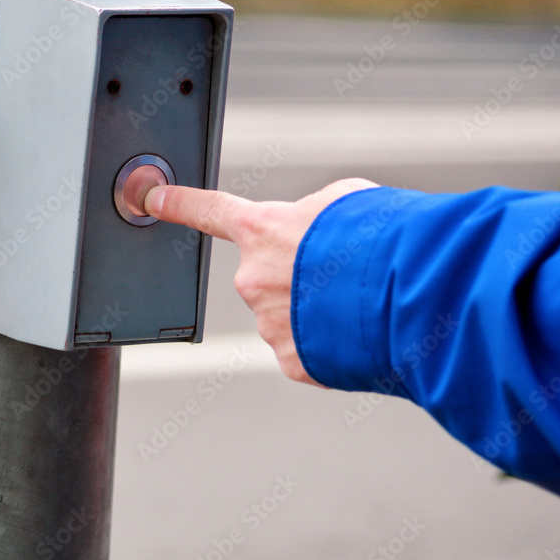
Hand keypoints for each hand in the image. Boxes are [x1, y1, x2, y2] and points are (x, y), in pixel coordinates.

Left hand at [144, 178, 378, 385]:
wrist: (407, 296)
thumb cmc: (380, 239)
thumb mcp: (345, 200)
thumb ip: (310, 217)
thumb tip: (310, 235)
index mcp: (263, 229)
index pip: (210, 211)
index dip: (180, 204)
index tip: (152, 198)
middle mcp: (254, 277)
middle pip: (268, 275)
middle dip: (299, 275)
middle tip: (342, 274)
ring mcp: (269, 322)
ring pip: (290, 313)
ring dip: (317, 309)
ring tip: (356, 302)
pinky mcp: (291, 360)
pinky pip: (306, 348)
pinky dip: (329, 341)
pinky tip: (354, 330)